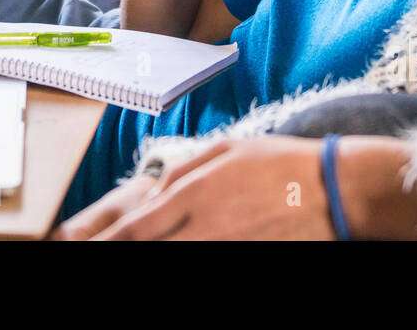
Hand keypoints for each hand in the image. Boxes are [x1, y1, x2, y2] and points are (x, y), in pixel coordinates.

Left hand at [58, 136, 416, 239]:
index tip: (80, 249)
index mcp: (194, 193)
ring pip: (171, 262)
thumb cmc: (282, 164)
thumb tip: (153, 190)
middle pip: (146, 251)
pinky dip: (181, 264)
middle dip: (116, 255)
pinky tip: (169, 258)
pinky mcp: (243, 260)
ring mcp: (224, 248)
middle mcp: (203, 226)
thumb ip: (184, 170)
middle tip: (88, 256)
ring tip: (119, 258)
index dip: (104, 244)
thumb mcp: (228, 149)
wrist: (336, 191)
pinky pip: (202, 267)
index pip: (136, 228)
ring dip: (142, 260)